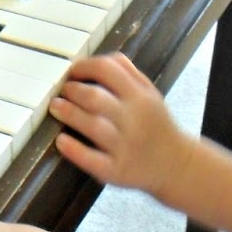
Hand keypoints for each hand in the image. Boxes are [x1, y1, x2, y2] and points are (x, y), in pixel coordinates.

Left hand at [50, 52, 194, 200]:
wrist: (176, 165)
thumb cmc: (156, 126)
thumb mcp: (150, 95)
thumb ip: (129, 74)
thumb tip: (99, 60)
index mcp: (141, 97)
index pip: (107, 70)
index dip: (83, 67)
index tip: (72, 71)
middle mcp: (134, 120)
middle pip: (95, 97)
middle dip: (72, 91)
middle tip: (61, 91)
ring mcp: (125, 147)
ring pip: (92, 125)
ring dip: (68, 113)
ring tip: (55, 107)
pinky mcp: (116, 171)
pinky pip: (91, 159)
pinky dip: (73, 149)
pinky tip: (61, 141)